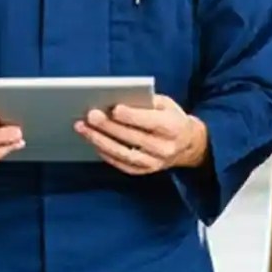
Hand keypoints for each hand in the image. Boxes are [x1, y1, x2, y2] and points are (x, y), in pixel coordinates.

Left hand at [74, 94, 207, 174]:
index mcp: (173, 127)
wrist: (188, 145)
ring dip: (100, 140)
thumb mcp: (166, 104)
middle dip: (109, 126)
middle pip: (132, 137)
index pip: (150, 122)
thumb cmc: (172, 118)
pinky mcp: (144, 171)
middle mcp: (164, 148)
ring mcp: (154, 163)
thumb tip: (118, 99)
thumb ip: (146, 101)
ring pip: (123, 153)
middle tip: (90, 115)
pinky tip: (92, 141)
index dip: (131, 116)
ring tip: (82, 128)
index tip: (114, 108)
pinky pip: (121, 164)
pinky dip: (105, 153)